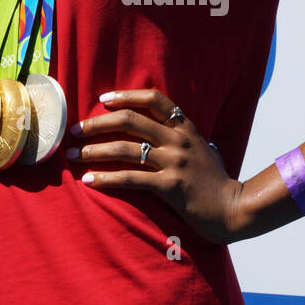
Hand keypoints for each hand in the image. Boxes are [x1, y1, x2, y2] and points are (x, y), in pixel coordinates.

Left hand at [67, 88, 245, 245]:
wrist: (233, 209)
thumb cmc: (215, 181)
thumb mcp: (202, 150)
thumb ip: (182, 138)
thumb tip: (163, 129)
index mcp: (185, 128)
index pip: (154, 99)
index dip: (126, 96)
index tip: (102, 99)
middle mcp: (178, 140)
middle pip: (130, 121)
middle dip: (97, 124)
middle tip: (74, 131)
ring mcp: (174, 162)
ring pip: (124, 149)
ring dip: (93, 151)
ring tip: (72, 156)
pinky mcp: (170, 186)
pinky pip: (131, 179)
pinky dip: (106, 179)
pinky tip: (89, 181)